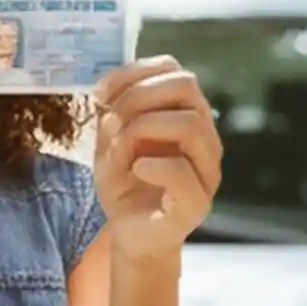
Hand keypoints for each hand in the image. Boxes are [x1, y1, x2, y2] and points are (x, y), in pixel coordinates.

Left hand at [92, 55, 223, 266]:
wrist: (133, 235)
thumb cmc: (125, 186)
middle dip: (139, 95)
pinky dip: (154, 164)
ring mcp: (206, 169)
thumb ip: (111, 117)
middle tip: (112, 120)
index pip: (173, 70)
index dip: (133, 73)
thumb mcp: (109, 144)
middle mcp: (202, 136)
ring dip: (144, 127)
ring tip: (120, 146)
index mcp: (183, 115)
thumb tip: (108, 97)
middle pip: (187, 86)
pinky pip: (184, 171)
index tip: (100, 95)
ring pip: (192, 124)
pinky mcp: (197, 202)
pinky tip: (135, 168)